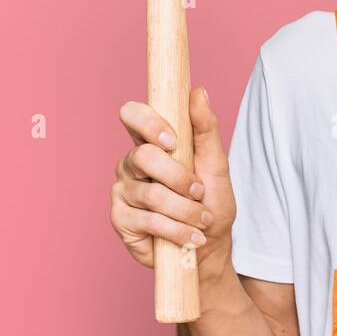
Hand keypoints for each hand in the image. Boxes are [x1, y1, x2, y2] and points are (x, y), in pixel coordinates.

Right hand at [110, 86, 235, 276]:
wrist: (210, 244)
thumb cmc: (211, 201)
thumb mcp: (216, 163)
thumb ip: (206, 128)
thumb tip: (198, 91)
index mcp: (150, 142)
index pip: (132, 115)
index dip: (148, 123)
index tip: (172, 141)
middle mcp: (130, 163)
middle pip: (143, 156)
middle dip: (179, 178)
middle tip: (199, 192)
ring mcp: (122, 191)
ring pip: (151, 194)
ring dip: (186, 210)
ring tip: (202, 220)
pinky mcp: (120, 220)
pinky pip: (149, 221)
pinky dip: (178, 231)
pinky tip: (192, 237)